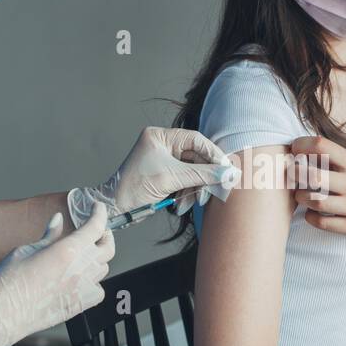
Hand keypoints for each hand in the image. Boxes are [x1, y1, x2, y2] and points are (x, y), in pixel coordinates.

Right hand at [0, 202, 114, 345]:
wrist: (3, 313)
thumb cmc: (9, 282)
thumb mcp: (27, 250)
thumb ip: (50, 235)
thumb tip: (58, 220)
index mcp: (68, 250)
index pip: (95, 226)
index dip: (100, 214)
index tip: (98, 209)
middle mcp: (80, 269)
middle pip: (107, 248)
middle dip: (104, 236)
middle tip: (97, 232)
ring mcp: (82, 288)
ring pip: (103, 268)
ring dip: (98, 258)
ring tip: (85, 255)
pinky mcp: (80, 305)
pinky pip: (98, 290)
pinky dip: (94, 282)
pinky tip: (82, 280)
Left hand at [67, 126, 237, 224]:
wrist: (116, 209)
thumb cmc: (135, 188)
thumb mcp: (172, 179)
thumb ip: (203, 174)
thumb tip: (229, 173)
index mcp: (160, 136)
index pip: (195, 139)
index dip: (213, 154)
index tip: (226, 168)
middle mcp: (162, 145)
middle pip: (196, 156)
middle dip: (205, 175)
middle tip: (217, 188)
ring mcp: (164, 160)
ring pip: (193, 171)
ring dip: (196, 188)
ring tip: (195, 201)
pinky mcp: (165, 175)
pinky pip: (186, 181)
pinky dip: (187, 193)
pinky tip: (183, 204)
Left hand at [290, 135, 345, 241]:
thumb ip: (343, 158)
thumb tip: (311, 147)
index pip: (323, 147)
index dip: (303, 145)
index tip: (295, 148)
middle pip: (313, 176)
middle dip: (295, 173)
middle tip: (291, 173)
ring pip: (314, 201)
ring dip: (300, 197)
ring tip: (300, 194)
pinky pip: (322, 222)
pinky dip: (310, 216)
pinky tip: (311, 211)